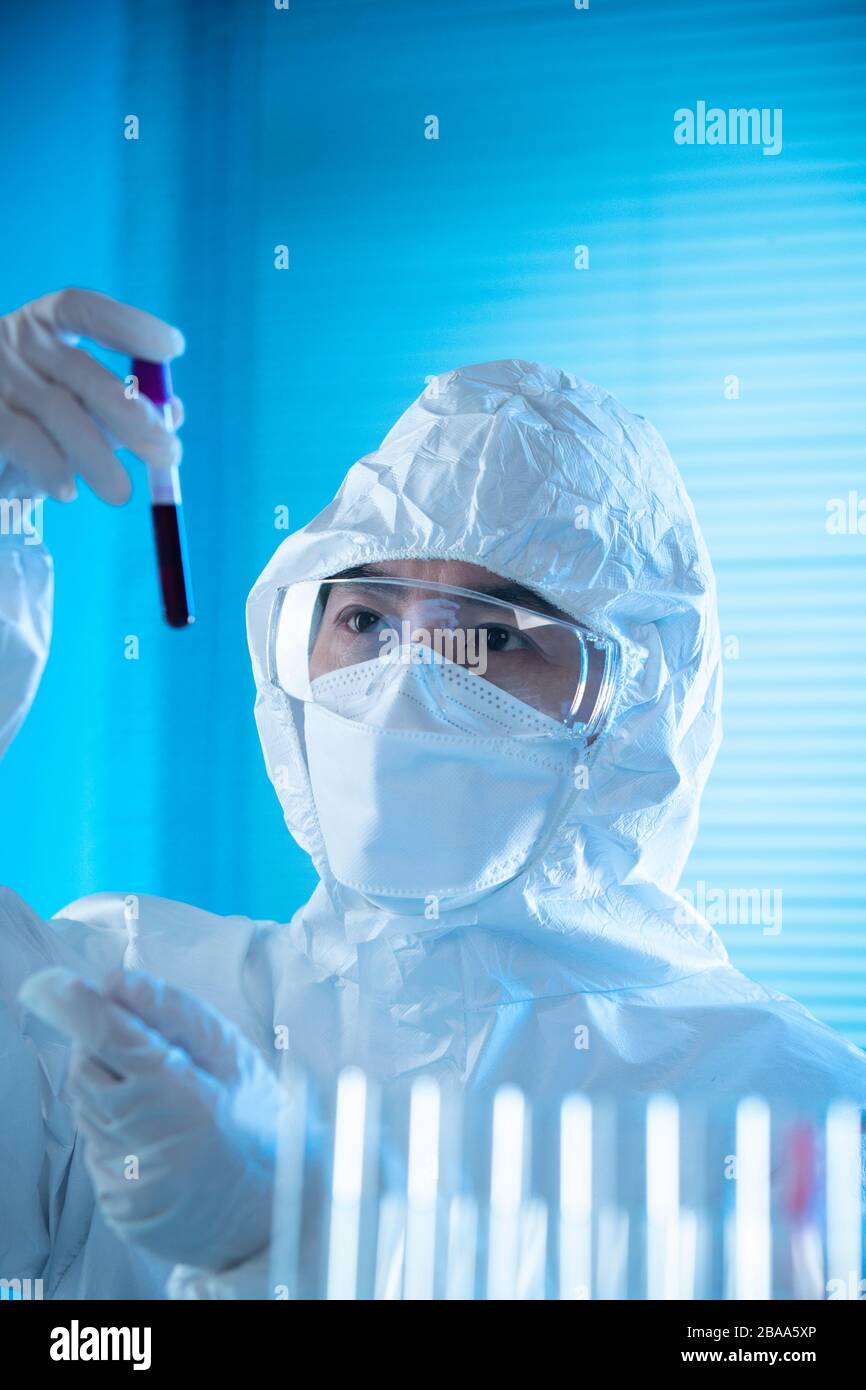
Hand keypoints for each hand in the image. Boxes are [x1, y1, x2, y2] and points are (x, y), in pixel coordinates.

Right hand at [0, 288, 183, 503]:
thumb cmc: (37, 430)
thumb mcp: (80, 411)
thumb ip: (124, 409)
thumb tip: (173, 414)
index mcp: (41, 327)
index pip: (82, 310)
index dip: (128, 326)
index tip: (174, 349)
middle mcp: (13, 343)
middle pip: (81, 370)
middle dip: (130, 414)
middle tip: (168, 453)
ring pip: (58, 410)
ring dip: (97, 456)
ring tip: (121, 493)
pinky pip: (22, 439)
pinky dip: (51, 465)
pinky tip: (67, 490)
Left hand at [19, 966, 282, 1271]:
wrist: (269, 1209)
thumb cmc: (259, 1122)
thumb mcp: (232, 1055)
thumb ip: (174, 1015)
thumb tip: (116, 980)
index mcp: (189, 1099)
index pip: (110, 1041)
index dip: (75, 1007)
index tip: (52, 986)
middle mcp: (151, 1145)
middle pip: (85, 1069)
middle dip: (99, 1044)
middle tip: (139, 1044)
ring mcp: (129, 1183)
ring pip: (85, 1107)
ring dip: (107, 1086)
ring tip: (157, 1093)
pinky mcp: (115, 1206)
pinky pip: (94, 1146)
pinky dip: (113, 1129)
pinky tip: (154, 1133)